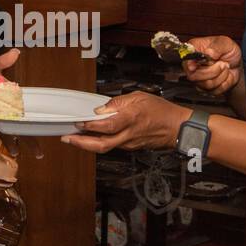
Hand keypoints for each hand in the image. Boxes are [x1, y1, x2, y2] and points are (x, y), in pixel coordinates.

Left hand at [61, 92, 191, 153]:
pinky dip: (99, 142)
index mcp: (132, 119)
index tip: (78, 122)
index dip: (91, 126)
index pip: (108, 125)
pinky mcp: (130, 147)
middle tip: (67, 138)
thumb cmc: (162, 111)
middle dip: (81, 143)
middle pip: (102, 144)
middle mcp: (129, 134)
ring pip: (105, 147)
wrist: (177, 128)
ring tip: (73, 138)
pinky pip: (112, 145)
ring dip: (87, 144)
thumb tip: (101, 109)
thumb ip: (118, 102)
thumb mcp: (140, 97)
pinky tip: (91, 137)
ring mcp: (129, 143)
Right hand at [183, 35, 242, 96]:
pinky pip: (215, 90)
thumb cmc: (227, 50)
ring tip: (225, 67)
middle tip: (222, 63)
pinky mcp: (207, 89)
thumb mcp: (225, 43)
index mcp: (193, 51)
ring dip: (221, 75)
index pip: (185, 60)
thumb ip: (217, 46)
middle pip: (194, 76)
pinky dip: (225, 82)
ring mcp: (199, 78)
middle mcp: (193, 66)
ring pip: (206, 84)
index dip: (189, 65)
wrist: (236, 62)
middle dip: (213, 71)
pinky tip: (225, 74)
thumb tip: (209, 52)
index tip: (193, 67)